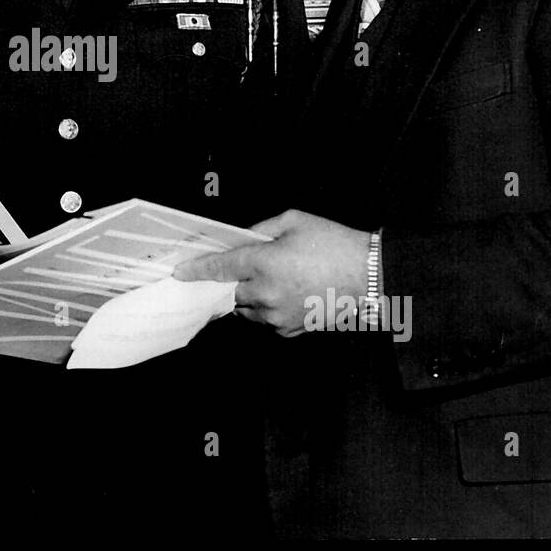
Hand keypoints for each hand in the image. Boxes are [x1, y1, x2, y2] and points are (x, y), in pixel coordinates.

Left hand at [173, 210, 370, 336]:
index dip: (196, 270)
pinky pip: (265, 321)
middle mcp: (265, 294)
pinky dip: (267, 309)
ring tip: (272, 279)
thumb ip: (261, 228)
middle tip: (244, 268)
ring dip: (248, 296)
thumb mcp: (294, 221)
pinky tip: (286, 293)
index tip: (180, 272)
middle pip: (230, 291)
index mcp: (263, 263)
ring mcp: (276, 316)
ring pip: (245, 309)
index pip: (218, 269)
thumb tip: (241, 238)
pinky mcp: (290, 330)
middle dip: (231, 280)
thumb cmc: (335, 244)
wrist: (371, 277)